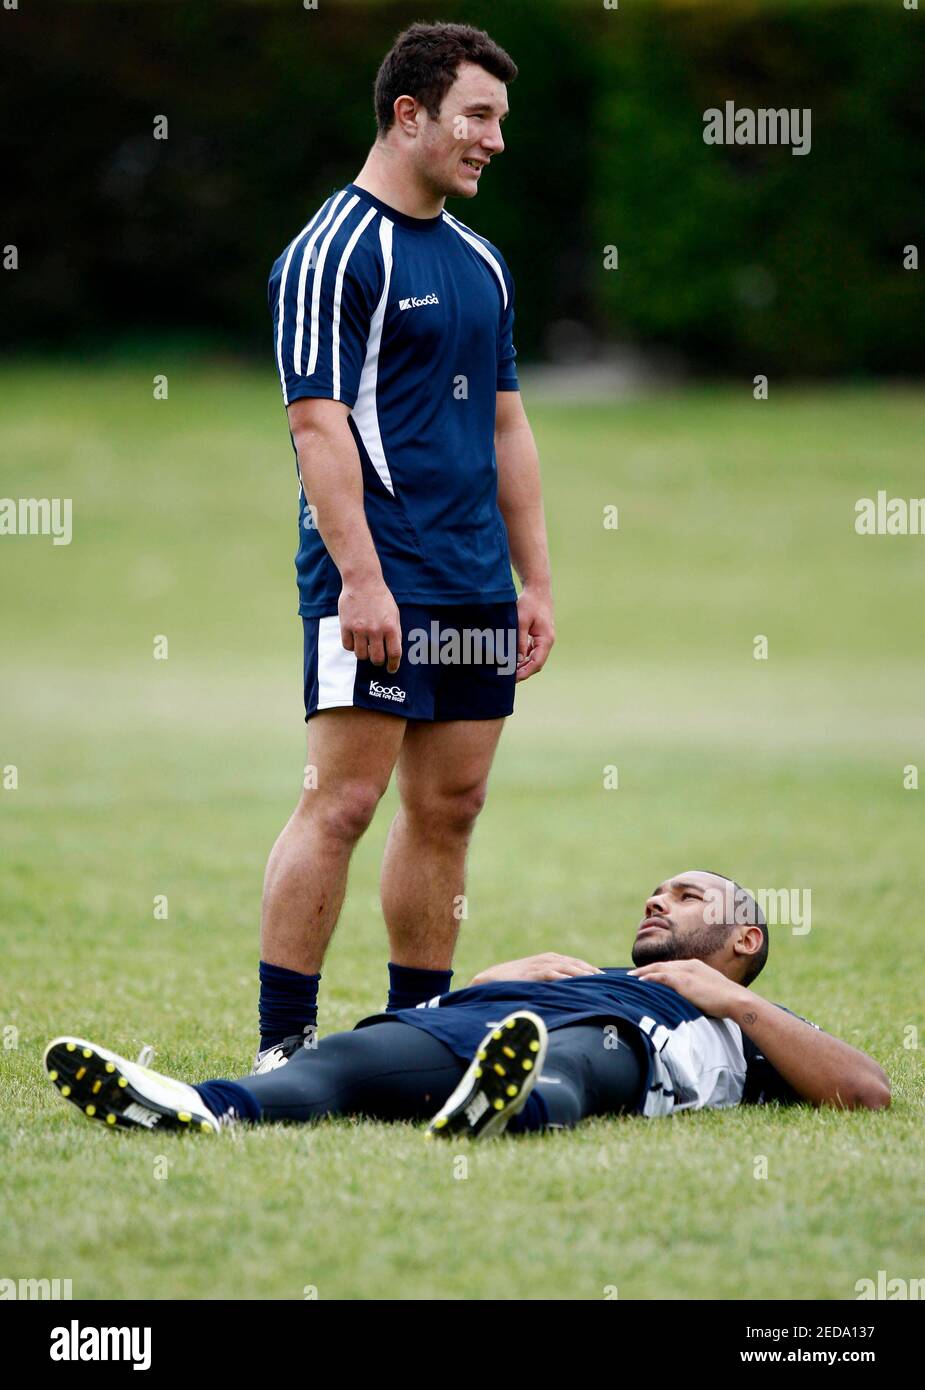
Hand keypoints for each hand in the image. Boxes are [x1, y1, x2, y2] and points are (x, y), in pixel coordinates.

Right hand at [338, 578, 401, 672]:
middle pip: (376, 658)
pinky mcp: (346, 626)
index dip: (393, 665)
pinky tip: (355, 640)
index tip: (391, 669)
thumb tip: (394, 652)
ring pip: (361, 655)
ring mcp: (359, 628)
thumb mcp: (394, 613)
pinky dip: (352, 646)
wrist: (362, 581)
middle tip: (377, 658)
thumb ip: (395, 632)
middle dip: (378, 661)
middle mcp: (375, 630)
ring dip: (364, 654)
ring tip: (365, 647)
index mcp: (391, 627)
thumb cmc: (380, 598)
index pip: (394, 654)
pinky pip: (348, 646)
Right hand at [471, 952, 600, 985]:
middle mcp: (549, 959)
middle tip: (610, 982)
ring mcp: (541, 964)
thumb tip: (569, 996)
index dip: (593, 971)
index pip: (578, 964)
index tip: (609, 980)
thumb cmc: (514, 983)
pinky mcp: (533, 972)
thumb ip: (552, 983)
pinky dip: (565, 978)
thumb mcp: (536, 981)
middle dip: (593, 972)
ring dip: (584, 975)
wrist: (490, 980)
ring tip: (598, 983)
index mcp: (551, 959)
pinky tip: (576, 984)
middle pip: (577, 964)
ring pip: (568, 968)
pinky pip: (553, 974)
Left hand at [515, 587, 554, 682]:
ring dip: (522, 666)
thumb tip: (517, 659)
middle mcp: (547, 642)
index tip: (512, 679)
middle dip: (522, 672)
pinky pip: (532, 652)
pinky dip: (523, 658)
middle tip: (506, 678)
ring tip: (507, 671)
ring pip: (534, 659)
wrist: (538, 590)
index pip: (537, 663)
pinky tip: (512, 660)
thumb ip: (519, 641)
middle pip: (536, 663)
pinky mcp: (538, 637)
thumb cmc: (529, 603)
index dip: (524, 673)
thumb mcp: (521, 621)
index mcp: (546, 639)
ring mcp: (544, 640)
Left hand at [627, 959, 746, 1017]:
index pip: (671, 966)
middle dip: (646, 969)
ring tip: (630, 977)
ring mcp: (686, 972)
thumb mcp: (709, 991)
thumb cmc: (726, 1000)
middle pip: (661, 965)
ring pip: (658, 969)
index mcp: (695, 966)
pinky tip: (640, 981)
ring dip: (643, 972)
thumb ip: (698, 991)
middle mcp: (688, 965)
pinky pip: (661, 977)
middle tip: (631, 974)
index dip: (657, 969)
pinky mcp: (684, 981)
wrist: (736, 999)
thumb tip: (692, 1000)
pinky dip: (650, 978)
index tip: (646, 973)